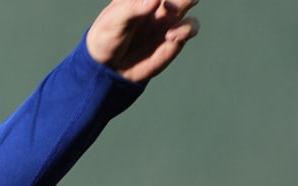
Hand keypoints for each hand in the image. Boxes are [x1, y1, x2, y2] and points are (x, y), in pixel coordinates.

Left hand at [86, 0, 200, 82]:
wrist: (110, 67)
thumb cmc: (107, 38)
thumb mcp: (113, 22)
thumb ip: (133, 8)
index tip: (154, 0)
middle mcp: (159, 2)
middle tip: (167, 5)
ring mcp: (169, 18)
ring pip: (190, 1)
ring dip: (187, 2)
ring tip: (171, 13)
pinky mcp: (175, 37)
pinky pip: (190, 27)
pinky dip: (186, 29)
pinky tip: (171, 36)